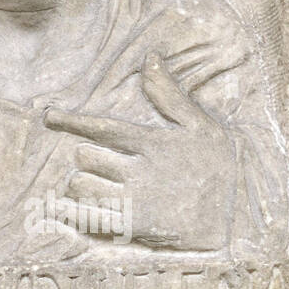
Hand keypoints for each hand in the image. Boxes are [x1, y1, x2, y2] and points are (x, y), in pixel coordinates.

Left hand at [43, 52, 239, 249]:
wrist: (240, 223)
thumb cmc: (219, 169)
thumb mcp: (202, 127)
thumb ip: (170, 94)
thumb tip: (150, 58)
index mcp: (153, 144)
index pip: (103, 127)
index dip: (71, 120)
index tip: (48, 117)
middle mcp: (140, 172)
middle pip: (86, 157)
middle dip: (86, 157)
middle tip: (98, 162)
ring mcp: (135, 203)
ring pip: (82, 186)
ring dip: (81, 184)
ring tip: (95, 185)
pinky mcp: (133, 230)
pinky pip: (87, 219)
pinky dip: (71, 213)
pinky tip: (66, 209)